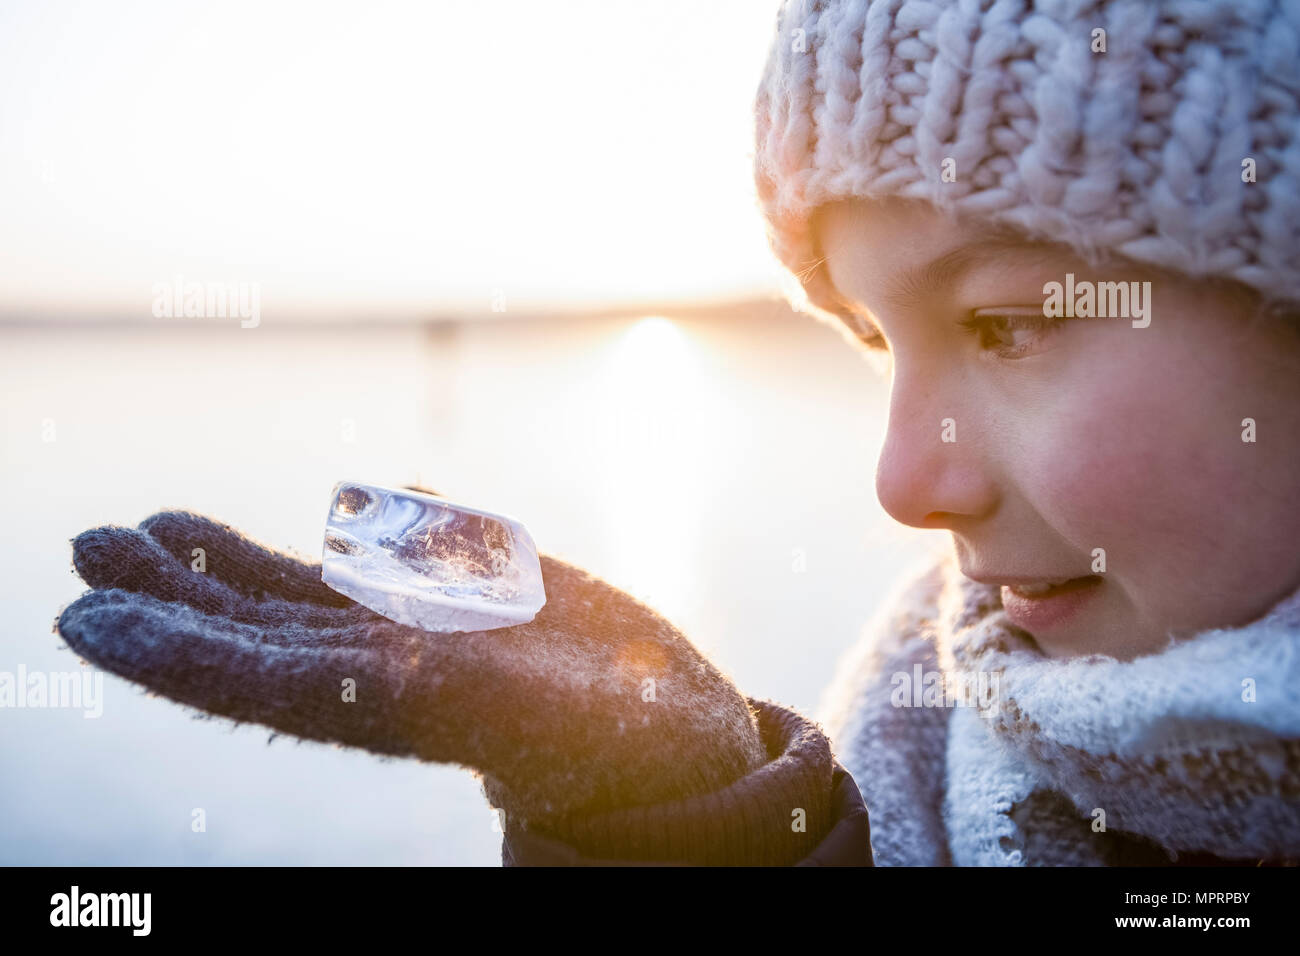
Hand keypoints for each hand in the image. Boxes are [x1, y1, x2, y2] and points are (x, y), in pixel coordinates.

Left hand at [55, 490, 768, 834]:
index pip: (272, 683)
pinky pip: (404, 565)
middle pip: (264, 634)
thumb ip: (493, 664)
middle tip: (86, 549)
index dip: (177, 653)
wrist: (681, 744)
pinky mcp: (480, 606)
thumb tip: (395, 592)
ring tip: (151, 524)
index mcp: (416, 707)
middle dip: (174, 596)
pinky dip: (364, 530)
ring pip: (312, 599)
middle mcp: (404, 673)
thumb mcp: (567, 709)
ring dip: (226, 565)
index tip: (86, 619)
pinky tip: (338, 510)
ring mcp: (436, 636)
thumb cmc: (641, 748)